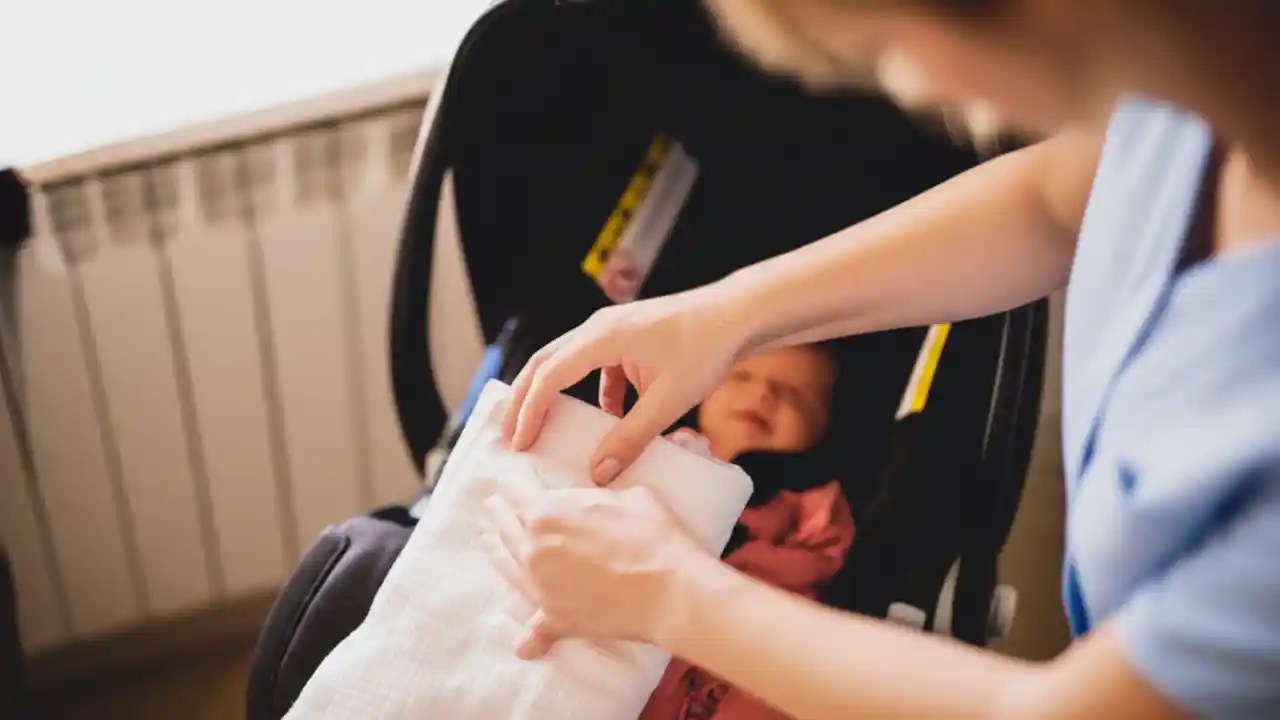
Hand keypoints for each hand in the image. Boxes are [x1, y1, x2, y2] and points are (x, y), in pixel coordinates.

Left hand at [481, 479, 711, 658]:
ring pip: (507, 566)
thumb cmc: (654, 536)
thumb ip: (598, 498)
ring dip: (495, 551)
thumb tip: (590, 502)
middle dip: (498, 513)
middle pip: (506, 526)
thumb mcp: (629, 496)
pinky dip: (527, 638)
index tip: (505, 480)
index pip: (517, 491)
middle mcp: (533, 548)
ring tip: (487, 542)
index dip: (510, 482)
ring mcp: (540, 586)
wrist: (669, 590)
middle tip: (492, 505)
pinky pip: (533, 629)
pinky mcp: (555, 618)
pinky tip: (521, 644)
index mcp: (547, 511)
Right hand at [501, 284, 751, 484]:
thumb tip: (598, 473)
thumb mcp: (668, 402)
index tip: (518, 442)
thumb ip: (631, 438)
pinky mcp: (628, 337)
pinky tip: (611, 417)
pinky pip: (597, 365)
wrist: (739, 316)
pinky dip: (595, 393)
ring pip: (568, 362)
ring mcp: (612, 329)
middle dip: (525, 400)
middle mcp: (599, 328)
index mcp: (601, 337)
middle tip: (509, 434)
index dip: (530, 411)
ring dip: (554, 395)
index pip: (549, 375)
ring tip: (546, 428)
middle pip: (545, 363)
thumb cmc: (707, 349)